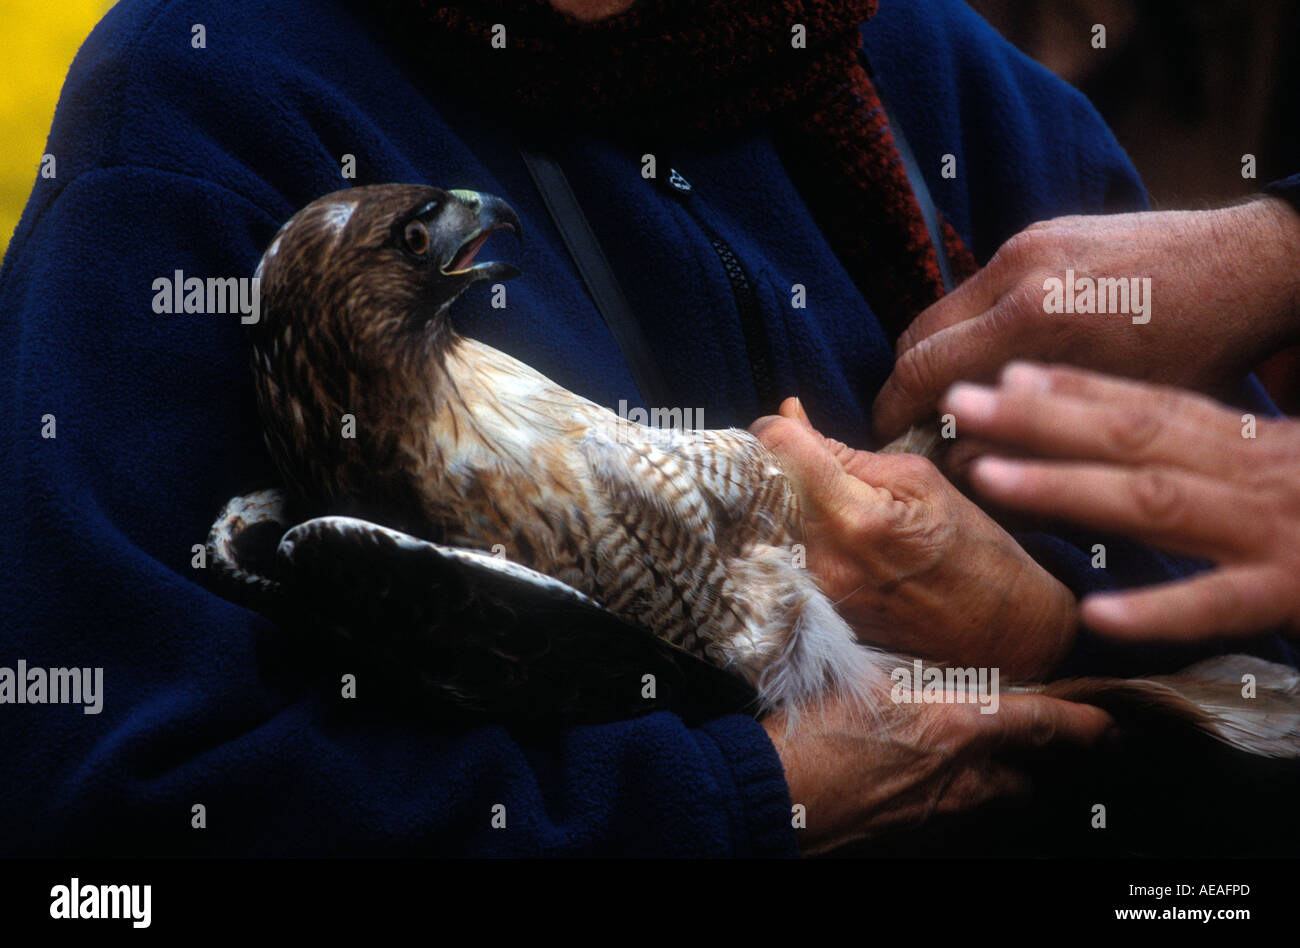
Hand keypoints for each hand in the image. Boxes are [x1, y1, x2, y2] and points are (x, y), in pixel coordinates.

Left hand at [750, 398, 1076, 679]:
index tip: (788, 424)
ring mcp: (815, 594)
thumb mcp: (918, 479)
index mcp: (856, 517)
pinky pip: (779, 560)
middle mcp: (825, 561)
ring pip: (762, 525)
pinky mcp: (813, 616)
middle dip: (770, 464)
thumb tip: (789, 415)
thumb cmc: (971, 549)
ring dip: (775, 501)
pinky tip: (816, 533)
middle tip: (798, 459)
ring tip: (812, 498)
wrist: (1001, 633)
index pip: (776, 449)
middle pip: (758, 489)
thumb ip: (843, 451)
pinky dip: (787, 536)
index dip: (775, 427)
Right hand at [763, 686, 1113, 853]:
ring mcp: (944, 814)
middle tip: (1044, 738)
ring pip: (998, 800)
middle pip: (1032, 775)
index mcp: (960, 725)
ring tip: (981, 758)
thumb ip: (922, 672)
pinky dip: (964, 800)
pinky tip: (933, 782)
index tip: (1111, 721)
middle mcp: (965, 776)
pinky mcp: (920, 837)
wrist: (775, 793)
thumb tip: (946, 660)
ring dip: (1001, 780)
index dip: (1088, 724)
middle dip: (1042, 759)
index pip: (1049, 724)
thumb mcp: (869, 676)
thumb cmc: (811, 727)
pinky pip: (962, 820)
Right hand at [873, 199, 1299, 441]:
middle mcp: (1016, 271)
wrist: (1247, 264)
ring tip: (967, 396)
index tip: (890, 440)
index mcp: (1031, 318)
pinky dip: (975, 326)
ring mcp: (1025, 243)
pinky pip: (980, 287)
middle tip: (920, 425)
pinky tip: (1007, 356)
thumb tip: (957, 465)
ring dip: (942, 354)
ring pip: (946, 307)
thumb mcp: (1114, 414)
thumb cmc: (1199, 350)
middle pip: (917, 333)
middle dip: (907, 383)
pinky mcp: (1040, 231)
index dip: (892, 411)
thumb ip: (1026, 441)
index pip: (921, 368)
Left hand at [943, 361, 1299, 641]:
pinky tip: (1099, 612)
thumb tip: (1121, 445)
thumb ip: (1207, 454)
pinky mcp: (1297, 592)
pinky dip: (1160, 605)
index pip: (1148, 404)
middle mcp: (1255, 475)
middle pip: (1133, 438)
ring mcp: (1274, 534)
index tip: (1000, 374)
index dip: (1071, 389)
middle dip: (1039, 420)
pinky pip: (1222, 603)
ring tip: (990, 477)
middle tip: (958, 406)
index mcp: (1249, 443)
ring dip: (1069, 488)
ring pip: (1159, 504)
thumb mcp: (1279, 469)